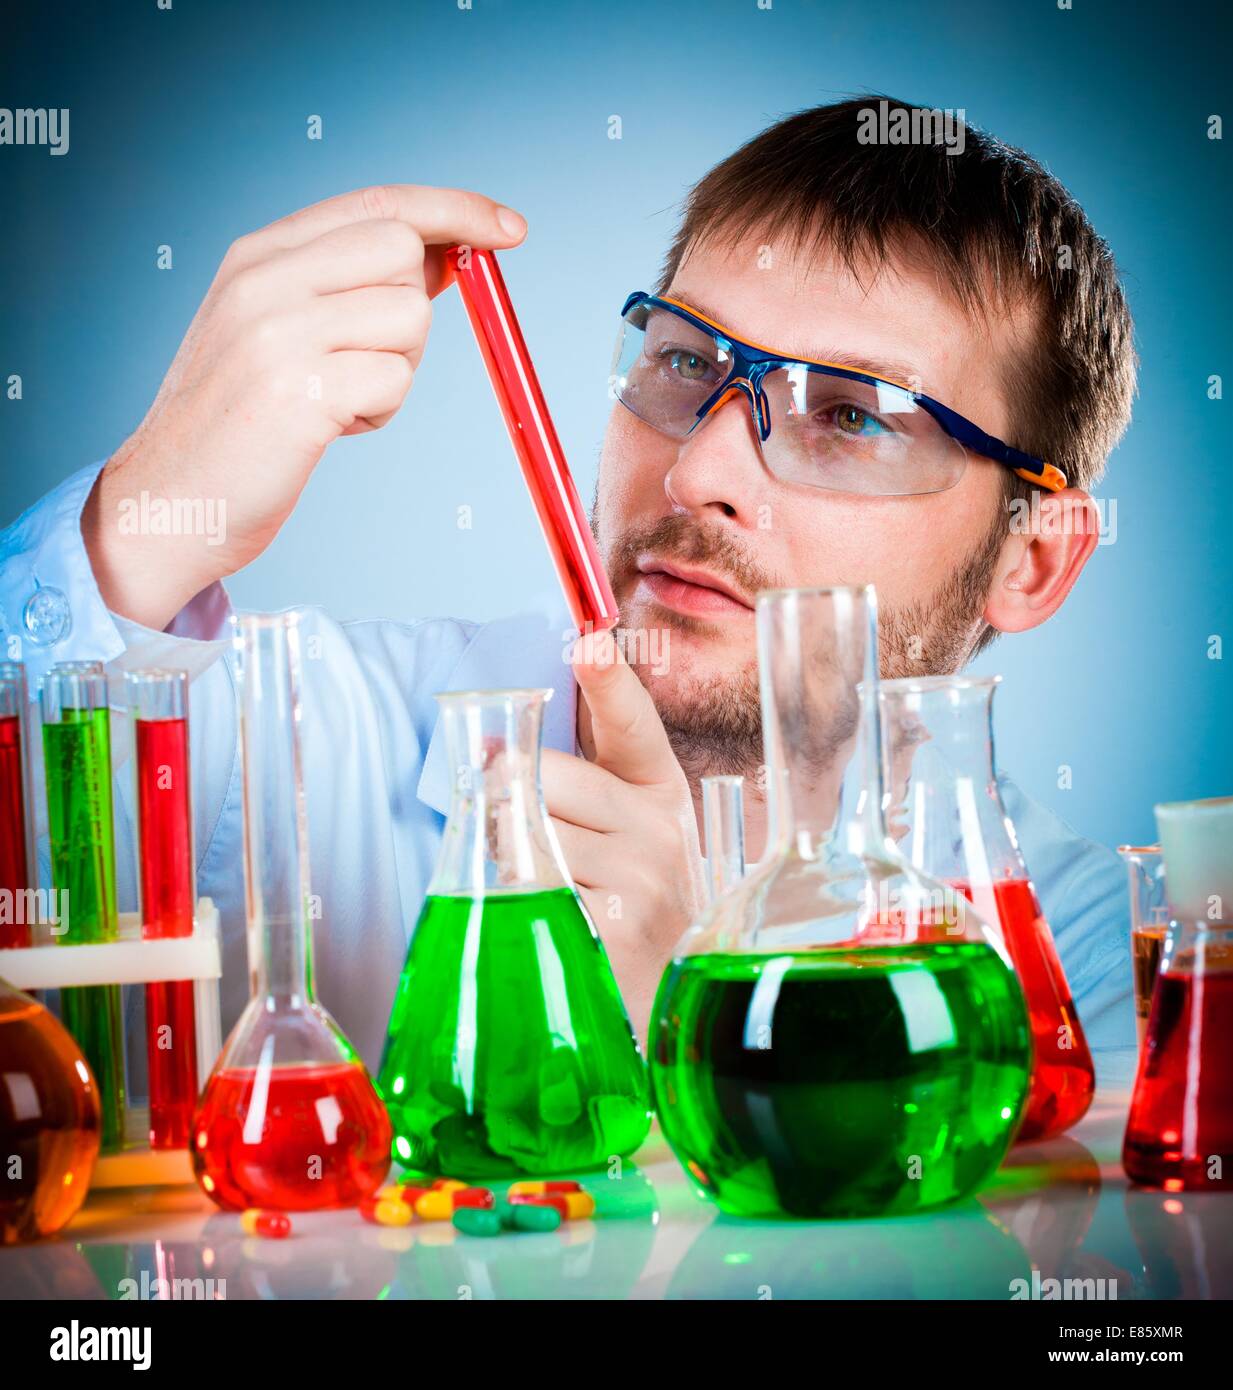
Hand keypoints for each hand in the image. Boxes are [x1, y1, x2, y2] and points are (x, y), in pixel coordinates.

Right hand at [83, 184, 526, 628]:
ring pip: (409, 317)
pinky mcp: (300, 392)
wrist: (169, 501)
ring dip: (395, 369)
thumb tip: (448, 256)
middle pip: (402, 251)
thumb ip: (348, 286)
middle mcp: (263, 280)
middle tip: (367, 359)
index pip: (378, 204)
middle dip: (413, 309)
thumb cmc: (237, 424)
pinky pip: (396, 380)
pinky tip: (330, 428)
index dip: (454, 210)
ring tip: (336, 401)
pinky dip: (380, 411)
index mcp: (257, 255)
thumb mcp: (276, 329)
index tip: (509, 228)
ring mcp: (278, 333)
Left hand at [542, 628, 706, 1045]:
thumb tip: (500, 747)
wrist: (665, 1001)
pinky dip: (517, 900)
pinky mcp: (613, 928)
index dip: (608, 679)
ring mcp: (642, 880)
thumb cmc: (631, 906)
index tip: (588, 641)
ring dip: (509, 856)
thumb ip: (583, 785)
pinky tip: (549, 921)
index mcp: (663, 792)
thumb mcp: (626, 837)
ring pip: (526, 832)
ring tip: (545, 890)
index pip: (633, 724)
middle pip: (546, 778)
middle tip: (520, 834)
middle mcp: (661, 830)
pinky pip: (527, 886)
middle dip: (512, 800)